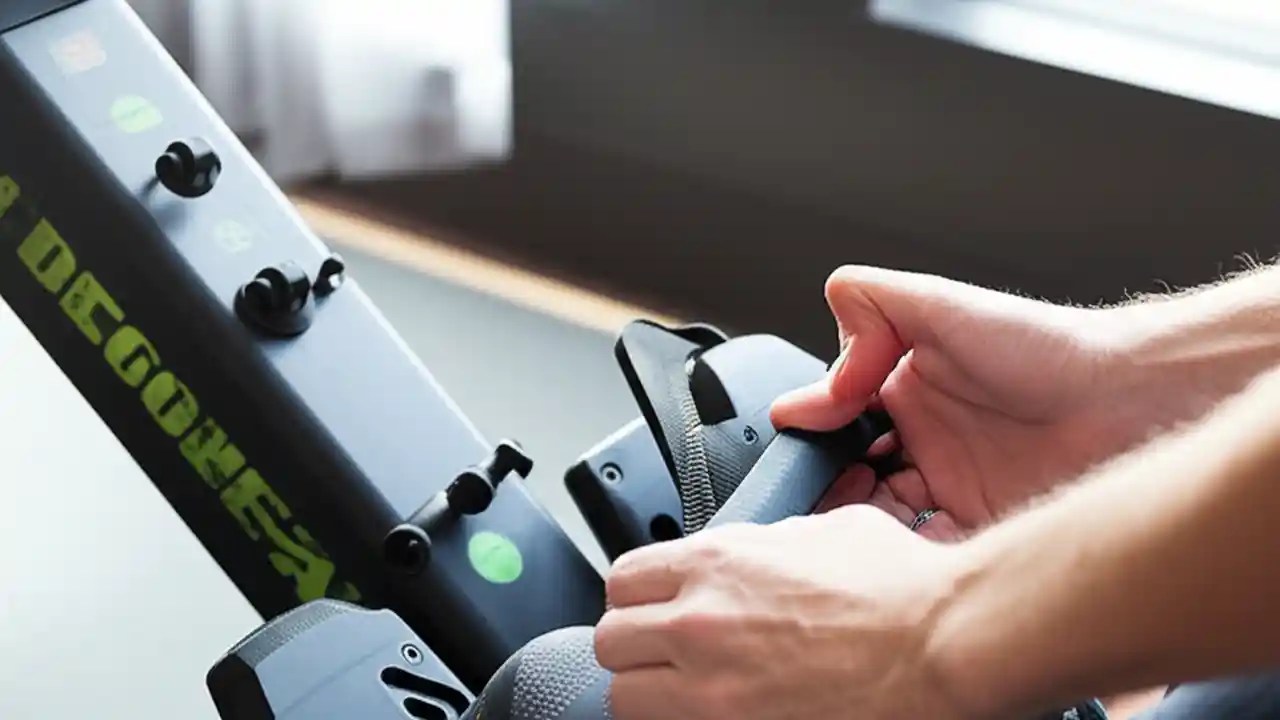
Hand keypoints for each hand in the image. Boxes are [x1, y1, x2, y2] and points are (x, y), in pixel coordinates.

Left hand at [595, 506, 977, 719]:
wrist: (947, 644)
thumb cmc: (903, 589)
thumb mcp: (823, 531)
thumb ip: (764, 544)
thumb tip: (748, 553)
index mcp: (718, 563)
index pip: (623, 578)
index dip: (638, 595)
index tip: (653, 607)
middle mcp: (701, 623)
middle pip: (611, 641)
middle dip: (636, 646)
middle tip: (667, 653)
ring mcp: (713, 691)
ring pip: (626, 699)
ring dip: (650, 693)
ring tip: (685, 692)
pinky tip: (717, 713)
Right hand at [772, 266, 1166, 532]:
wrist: (1133, 401)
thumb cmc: (1048, 349)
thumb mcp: (941, 304)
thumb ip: (868, 306)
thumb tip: (817, 373)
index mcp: (908, 388)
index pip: (838, 419)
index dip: (815, 436)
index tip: (802, 448)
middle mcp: (926, 439)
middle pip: (852, 476)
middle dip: (829, 490)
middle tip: (819, 498)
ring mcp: (954, 487)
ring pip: (882, 520)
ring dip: (859, 529)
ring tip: (848, 530)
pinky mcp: (984, 528)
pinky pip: (931, 556)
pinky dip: (906, 564)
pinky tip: (894, 556)